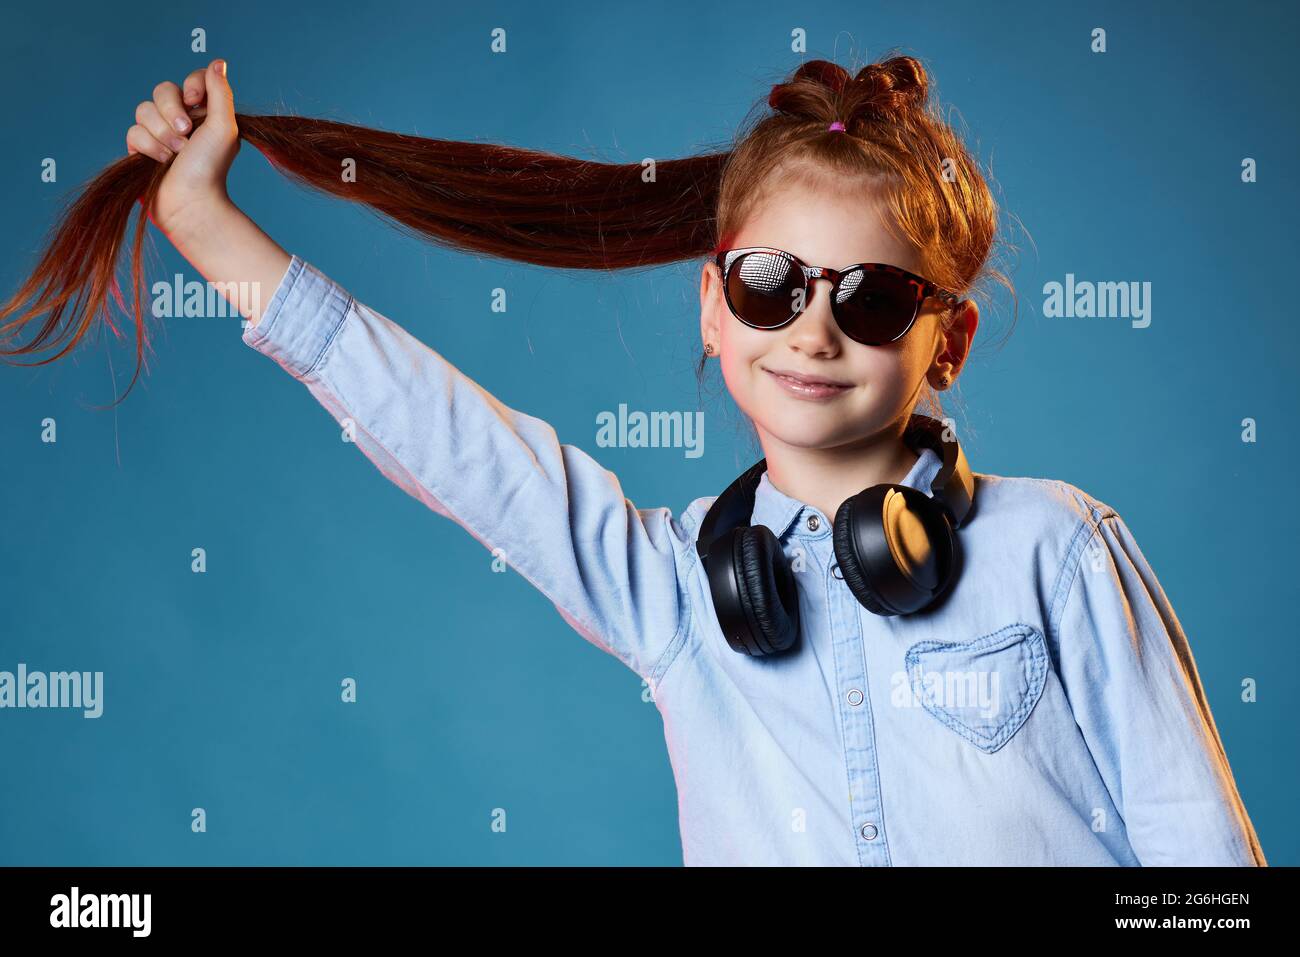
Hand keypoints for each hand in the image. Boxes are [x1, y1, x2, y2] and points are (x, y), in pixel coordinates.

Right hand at [126, 58, 239, 237]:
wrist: (189, 203)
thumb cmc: (210, 169)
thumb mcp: (223, 127)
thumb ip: (220, 93)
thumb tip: (219, 62)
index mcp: (204, 113)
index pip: (191, 79)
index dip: (191, 85)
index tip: (196, 101)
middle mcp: (182, 120)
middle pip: (162, 90)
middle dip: (172, 110)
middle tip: (187, 133)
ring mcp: (159, 133)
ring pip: (143, 110)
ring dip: (162, 133)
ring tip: (176, 154)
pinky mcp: (140, 148)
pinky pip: (133, 131)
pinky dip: (149, 147)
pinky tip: (161, 163)